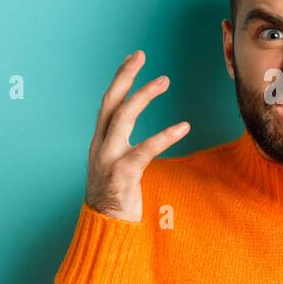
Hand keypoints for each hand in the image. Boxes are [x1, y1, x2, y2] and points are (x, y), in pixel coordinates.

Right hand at [85, 50, 189, 220]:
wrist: (105, 228)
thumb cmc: (116, 197)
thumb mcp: (116, 165)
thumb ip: (122, 146)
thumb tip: (131, 133)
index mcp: (100, 142)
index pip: (108, 103)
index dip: (120, 79)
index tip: (133, 59)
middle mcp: (100, 146)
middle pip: (110, 102)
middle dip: (124, 76)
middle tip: (140, 55)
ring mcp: (107, 159)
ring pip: (123, 118)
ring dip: (143, 95)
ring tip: (164, 80)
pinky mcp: (121, 175)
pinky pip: (143, 150)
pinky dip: (163, 136)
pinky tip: (182, 126)